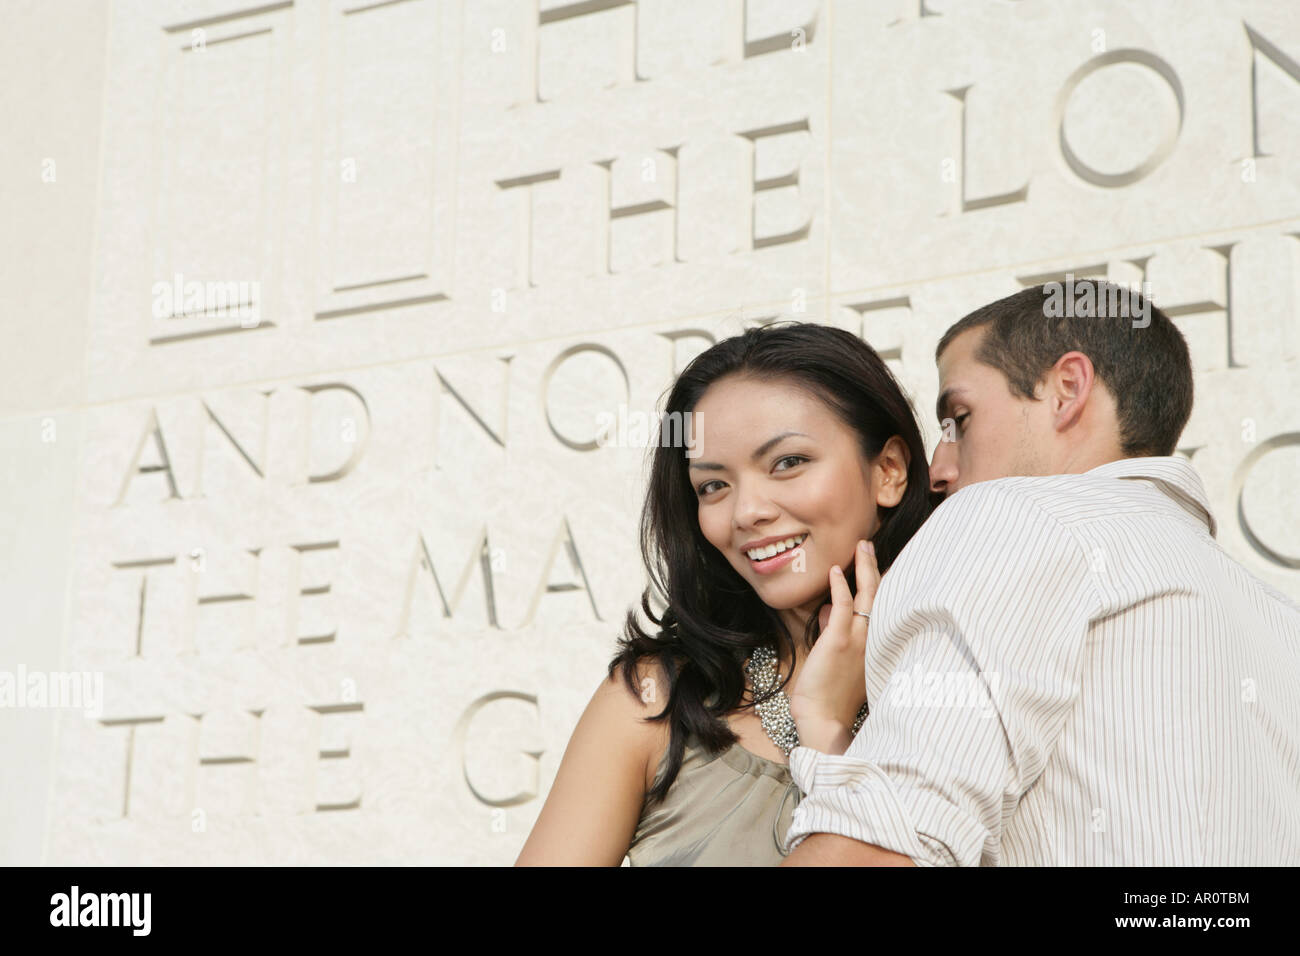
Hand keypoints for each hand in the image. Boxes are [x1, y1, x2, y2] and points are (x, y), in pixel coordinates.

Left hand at [788, 539, 879, 744]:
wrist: (824, 719)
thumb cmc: (830, 693)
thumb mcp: (837, 658)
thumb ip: (835, 630)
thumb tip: (827, 608)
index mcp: (875, 645)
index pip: (881, 607)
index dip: (879, 583)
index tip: (877, 563)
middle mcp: (872, 640)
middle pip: (880, 596)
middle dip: (874, 568)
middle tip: (869, 546)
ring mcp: (858, 640)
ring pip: (867, 597)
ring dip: (863, 569)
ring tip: (861, 548)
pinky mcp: (839, 641)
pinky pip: (843, 607)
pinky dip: (840, 587)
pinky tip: (835, 571)